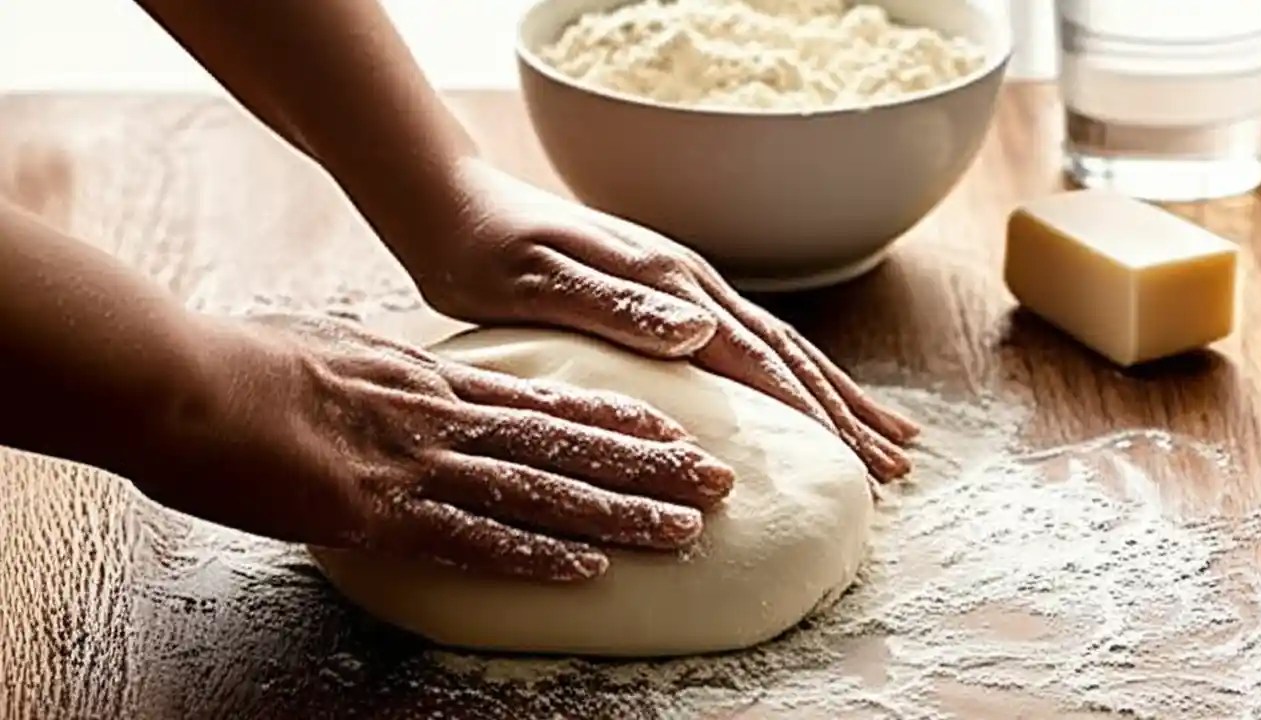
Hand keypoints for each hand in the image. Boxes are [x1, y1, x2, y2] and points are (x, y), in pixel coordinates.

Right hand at [133, 314, 733, 581]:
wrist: (188, 383)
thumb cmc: (252, 364)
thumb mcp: (344, 354)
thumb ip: (398, 377)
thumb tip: (427, 385)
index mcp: (436, 385)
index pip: (546, 401)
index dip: (618, 419)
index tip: (677, 431)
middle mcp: (444, 422)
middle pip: (567, 444)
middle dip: (651, 467)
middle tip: (722, 480)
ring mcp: (416, 468)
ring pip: (540, 492)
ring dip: (617, 515)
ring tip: (685, 530)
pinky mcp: (378, 516)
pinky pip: (470, 540)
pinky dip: (533, 555)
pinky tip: (586, 570)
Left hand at [409, 159, 918, 480]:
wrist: (455, 208)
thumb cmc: (483, 251)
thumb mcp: (537, 280)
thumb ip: (617, 305)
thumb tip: (702, 328)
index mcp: (666, 286)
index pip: (758, 359)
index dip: (813, 415)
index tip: (860, 464)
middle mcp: (688, 284)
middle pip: (788, 354)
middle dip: (847, 412)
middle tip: (901, 466)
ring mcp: (682, 288)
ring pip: (779, 348)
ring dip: (836, 395)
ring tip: (888, 436)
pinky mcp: (666, 297)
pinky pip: (748, 343)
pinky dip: (791, 377)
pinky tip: (803, 396)